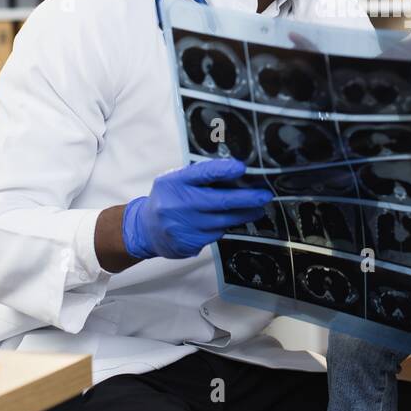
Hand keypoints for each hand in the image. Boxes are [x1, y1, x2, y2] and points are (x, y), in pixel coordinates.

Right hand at [122, 158, 270, 259]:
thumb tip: (237, 173)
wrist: (145, 230)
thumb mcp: (176, 180)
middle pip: (219, 201)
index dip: (223, 170)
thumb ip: (200, 176)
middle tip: (265, 196)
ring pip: (222, 221)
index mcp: (174, 182)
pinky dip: (228, 227)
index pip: (202, 173)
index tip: (242, 167)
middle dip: (246, 199)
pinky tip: (235, 221)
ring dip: (244, 215)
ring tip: (258, 209)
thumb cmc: (168, 199)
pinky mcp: (188, 243)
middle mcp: (177, 204)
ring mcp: (183, 226)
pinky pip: (216, 234)